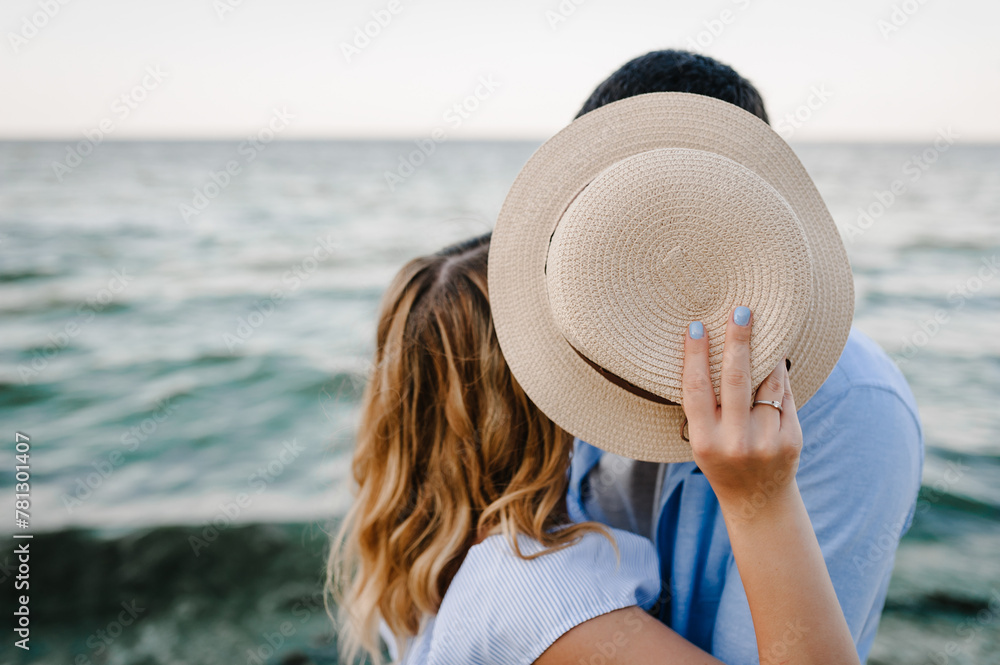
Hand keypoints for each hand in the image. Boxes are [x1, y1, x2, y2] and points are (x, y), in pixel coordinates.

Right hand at [681, 306, 802, 510]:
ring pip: (766, 384)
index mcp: (705, 442)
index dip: (695, 356)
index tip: (695, 327)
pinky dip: (779, 374)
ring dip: (764, 352)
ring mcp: (766, 441)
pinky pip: (784, 396)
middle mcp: (735, 442)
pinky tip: (776, 356)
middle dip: (737, 342)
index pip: (697, 389)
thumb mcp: (702, 442)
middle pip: (735, 380)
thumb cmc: (721, 461)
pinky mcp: (791, 439)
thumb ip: (705, 408)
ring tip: (762, 325)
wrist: (757, 501)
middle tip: (740, 311)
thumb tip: (711, 352)